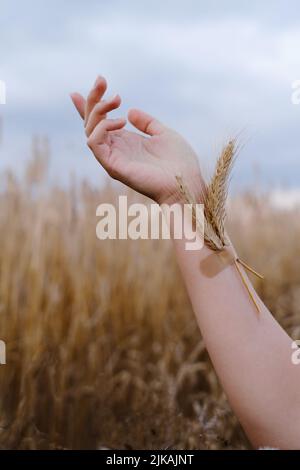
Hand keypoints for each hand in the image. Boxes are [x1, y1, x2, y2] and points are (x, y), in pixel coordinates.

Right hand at [71, 76, 203, 203]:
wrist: (186, 182)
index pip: (101, 123)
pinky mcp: (113, 166)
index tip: (85, 87)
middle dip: (93, 99)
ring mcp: (113, 158)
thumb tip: (130, 111)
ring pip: (90, 131)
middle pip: (92, 123)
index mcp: (126, 143)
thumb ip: (147, 123)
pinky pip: (94, 143)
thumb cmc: (179, 163)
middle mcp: (116, 150)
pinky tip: (119, 120)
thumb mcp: (164, 134)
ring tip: (116, 99)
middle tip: (102, 79)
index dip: (90, 106)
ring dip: (98, 110)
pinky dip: (102, 127)